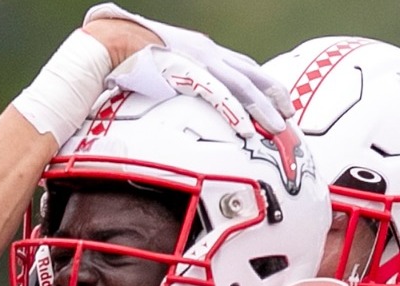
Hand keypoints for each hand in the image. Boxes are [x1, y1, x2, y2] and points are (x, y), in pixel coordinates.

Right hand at [83, 4, 292, 135]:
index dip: (264, 85)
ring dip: (262, 108)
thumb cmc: (131, 60)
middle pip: (251, 74)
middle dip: (274, 96)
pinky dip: (234, 111)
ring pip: (241, 85)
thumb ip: (182, 86)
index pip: (243, 68)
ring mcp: (199, 61)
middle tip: (290, 117)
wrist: (109, 43)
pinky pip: (217, 94)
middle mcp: (208, 52)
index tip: (280, 102)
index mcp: (204, 51)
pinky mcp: (187, 72)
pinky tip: (246, 128)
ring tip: (277, 128)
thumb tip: (183, 106)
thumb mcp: (167, 72)